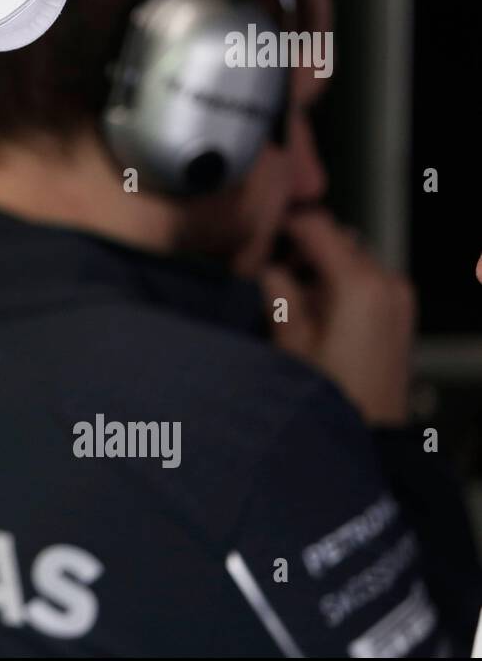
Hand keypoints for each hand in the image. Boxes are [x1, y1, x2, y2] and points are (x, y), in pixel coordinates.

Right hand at [259, 210, 416, 426]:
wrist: (374, 437)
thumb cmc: (335, 397)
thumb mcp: (292, 343)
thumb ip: (278, 295)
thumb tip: (268, 271)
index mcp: (359, 285)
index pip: (318, 227)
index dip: (285, 223)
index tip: (261, 231)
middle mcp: (386, 284)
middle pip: (338, 240)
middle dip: (303, 249)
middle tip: (270, 268)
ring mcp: (398, 298)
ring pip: (352, 259)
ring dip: (322, 266)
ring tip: (291, 293)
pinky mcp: (400, 313)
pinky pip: (367, 280)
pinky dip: (341, 283)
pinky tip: (317, 309)